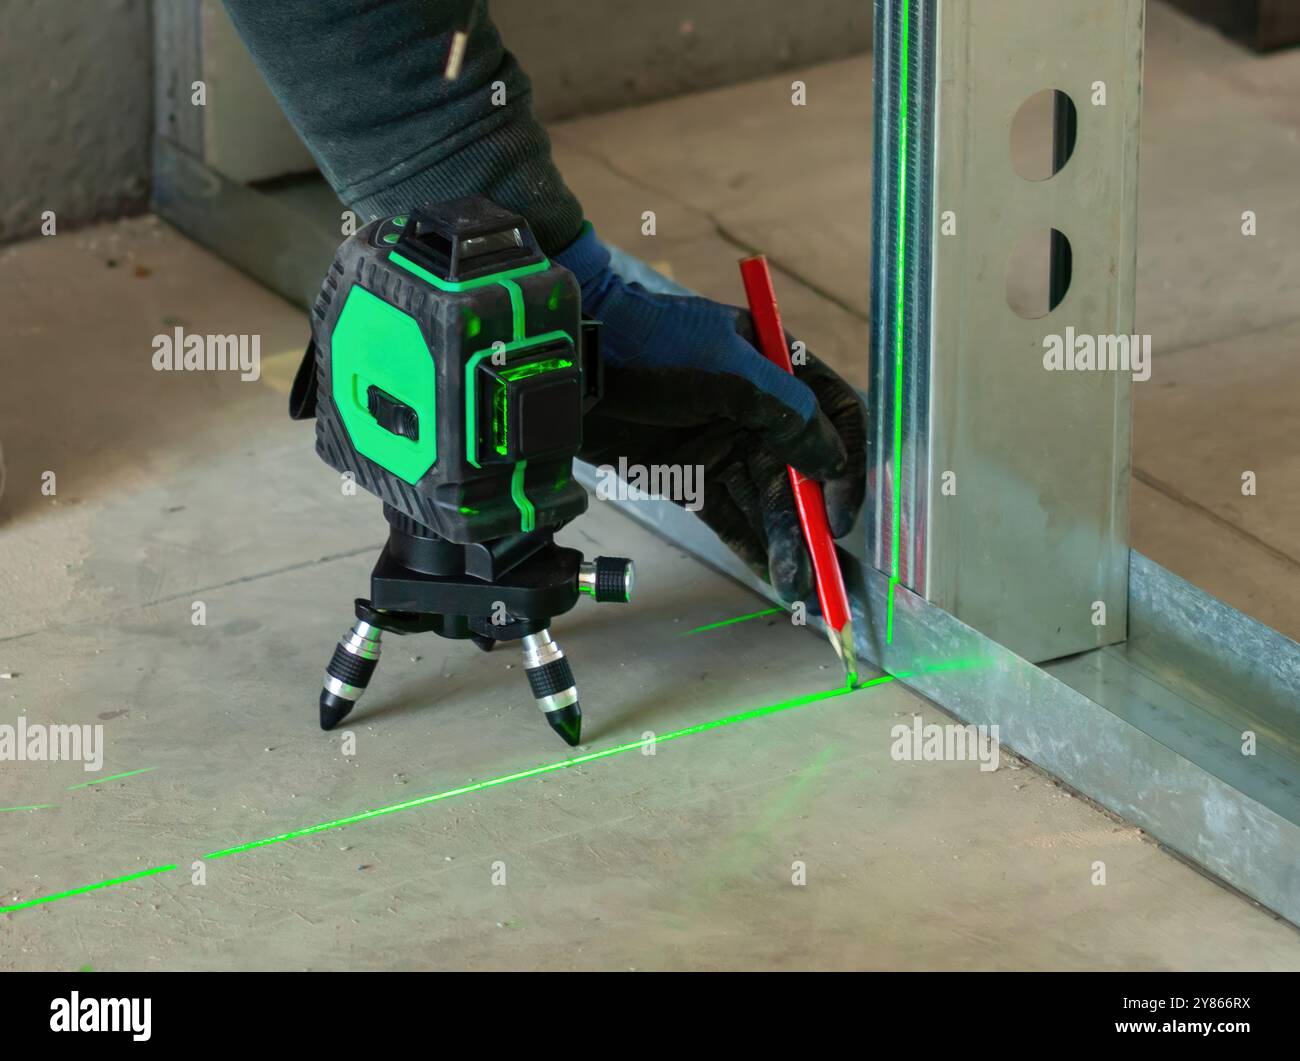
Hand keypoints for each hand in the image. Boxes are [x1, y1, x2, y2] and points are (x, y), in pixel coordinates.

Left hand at [555, 224, 866, 602]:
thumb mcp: (730, 373)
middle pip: (802, 473)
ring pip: (765, 501)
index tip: (841, 514)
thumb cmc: (652, 347)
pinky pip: (729, 515)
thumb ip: (788, 415)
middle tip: (819, 571)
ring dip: (783, 542)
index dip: (846, 468)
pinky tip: (768, 573)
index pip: (836, 418)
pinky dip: (749, 544)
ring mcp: (723, 443)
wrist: (574, 360)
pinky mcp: (689, 474)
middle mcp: (758, 410)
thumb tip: (832, 462)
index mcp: (778, 369)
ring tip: (793, 584)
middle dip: (811, 522)